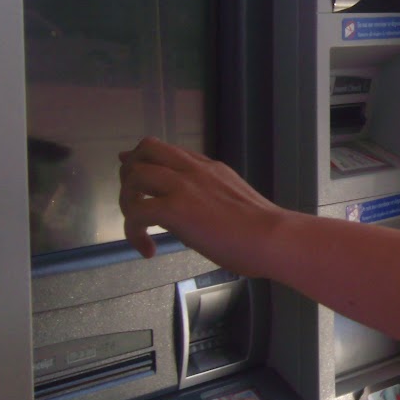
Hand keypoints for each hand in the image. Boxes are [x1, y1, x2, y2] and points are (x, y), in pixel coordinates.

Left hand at [118, 137, 286, 275]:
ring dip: (127, 201)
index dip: (146, 159)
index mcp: (210, 168)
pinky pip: (136, 213)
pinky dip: (133, 233)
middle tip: (132, 198)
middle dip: (129, 170)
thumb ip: (212, 201)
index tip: (133, 169)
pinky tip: (148, 250)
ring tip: (137, 226)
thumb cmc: (264, 230)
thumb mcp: (235, 203)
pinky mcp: (174, 208)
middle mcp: (193, 170)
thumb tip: (194, 220)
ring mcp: (183, 185)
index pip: (170, 152)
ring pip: (134, 175)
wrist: (273, 237)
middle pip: (146, 149)